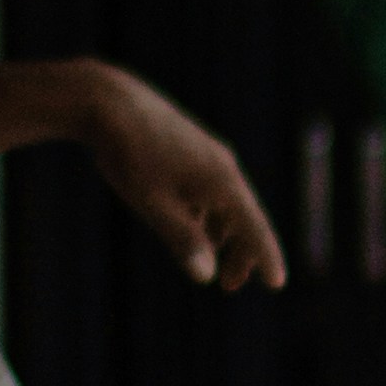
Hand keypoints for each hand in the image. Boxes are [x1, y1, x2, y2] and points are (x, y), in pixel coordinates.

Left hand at [81, 68, 282, 290]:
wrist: (109, 100)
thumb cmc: (129, 154)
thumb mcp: (153, 204)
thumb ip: (183, 240)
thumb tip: (206, 277)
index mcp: (222, 182)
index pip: (255, 228)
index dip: (266, 258)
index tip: (276, 284)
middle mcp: (224, 167)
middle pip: (245, 217)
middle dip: (241, 253)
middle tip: (231, 286)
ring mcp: (210, 156)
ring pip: (227, 203)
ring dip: (224, 234)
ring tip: (211, 260)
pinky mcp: (194, 150)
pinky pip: (212, 189)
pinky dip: (209, 214)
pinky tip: (191, 223)